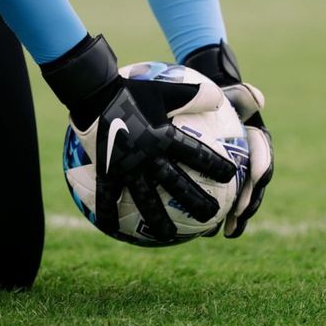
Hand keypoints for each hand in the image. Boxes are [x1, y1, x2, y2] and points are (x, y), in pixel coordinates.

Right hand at [42, 35, 236, 240]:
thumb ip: (194, 94)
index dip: (214, 165)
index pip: (195, 154)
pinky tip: (112, 229)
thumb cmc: (131, 90)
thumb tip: (220, 97)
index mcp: (163, 136)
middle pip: (176, 184)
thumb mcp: (166, 89)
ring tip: (169, 236)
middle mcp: (148, 156)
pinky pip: (106, 197)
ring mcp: (126, 167)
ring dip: (158, 220)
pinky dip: (108, 214)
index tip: (231, 177)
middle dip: (195, 201)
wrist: (95, 93)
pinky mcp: (106, 171)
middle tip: (211, 216)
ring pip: (145, 199)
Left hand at [184, 41, 273, 237]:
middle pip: (255, 189)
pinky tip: (198, 231)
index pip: (264, 160)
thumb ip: (243, 93)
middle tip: (238, 218)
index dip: (262, 172)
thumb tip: (259, 97)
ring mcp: (239, 175)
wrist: (209, 105)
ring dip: (235, 218)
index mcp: (258, 144)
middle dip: (249, 206)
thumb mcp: (229, 91)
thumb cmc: (219, 97)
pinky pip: (219, 201)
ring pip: (239, 200)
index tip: (255, 182)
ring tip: (224, 233)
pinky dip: (212, 216)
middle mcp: (252, 163)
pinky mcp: (223, 184)